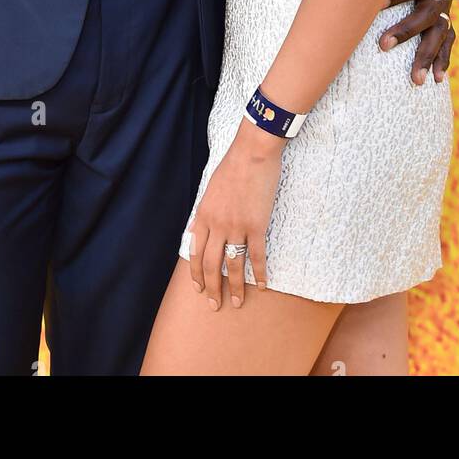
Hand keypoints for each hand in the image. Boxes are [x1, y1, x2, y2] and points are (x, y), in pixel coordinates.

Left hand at [186, 119, 283, 308]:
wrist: (252, 153)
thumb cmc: (232, 167)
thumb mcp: (209, 190)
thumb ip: (204, 213)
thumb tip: (196, 230)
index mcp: (203, 215)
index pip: (195, 252)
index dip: (196, 274)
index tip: (199, 289)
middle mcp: (217, 224)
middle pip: (211, 264)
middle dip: (211, 288)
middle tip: (214, 305)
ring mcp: (237, 226)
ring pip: (233, 265)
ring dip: (234, 287)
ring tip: (236, 302)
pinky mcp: (256, 225)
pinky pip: (258, 255)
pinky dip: (260, 273)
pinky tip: (263, 285)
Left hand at [378, 0, 458, 84]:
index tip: (378, 3)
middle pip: (429, 15)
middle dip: (406, 31)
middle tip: (382, 45)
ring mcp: (446, 4)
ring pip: (439, 34)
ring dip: (426, 56)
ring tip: (415, 80)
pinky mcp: (444, 12)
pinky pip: (446, 38)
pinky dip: (442, 58)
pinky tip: (436, 78)